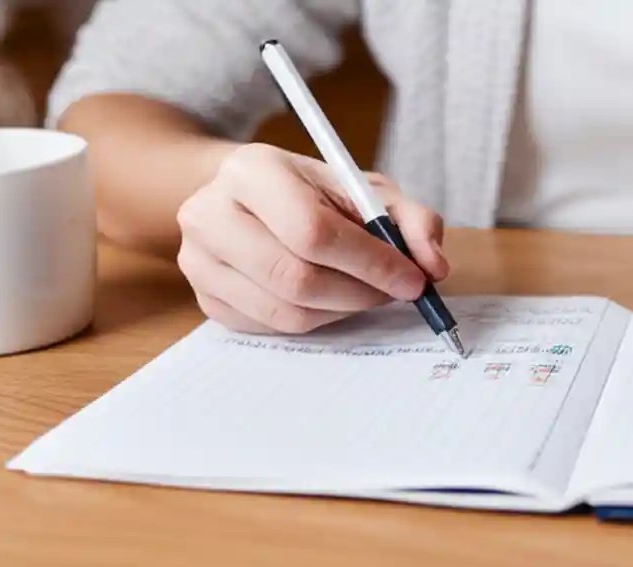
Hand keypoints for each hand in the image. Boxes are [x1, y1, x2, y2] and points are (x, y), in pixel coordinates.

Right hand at [176, 143, 446, 333]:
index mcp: (251, 171)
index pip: (312, 231)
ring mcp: (198, 260)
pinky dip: (314, 321)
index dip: (370, 262)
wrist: (247, 197)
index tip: (412, 279)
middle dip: (359, 293)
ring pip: (285, 312)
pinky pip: (270, 328)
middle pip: (295, 279)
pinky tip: (328, 298)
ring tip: (363, 292)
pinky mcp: (204, 298)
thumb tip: (433, 265)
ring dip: (340, 311)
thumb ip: (410, 220)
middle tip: (392, 292)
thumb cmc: (311, 193)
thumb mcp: (365, 190)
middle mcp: (210, 213)